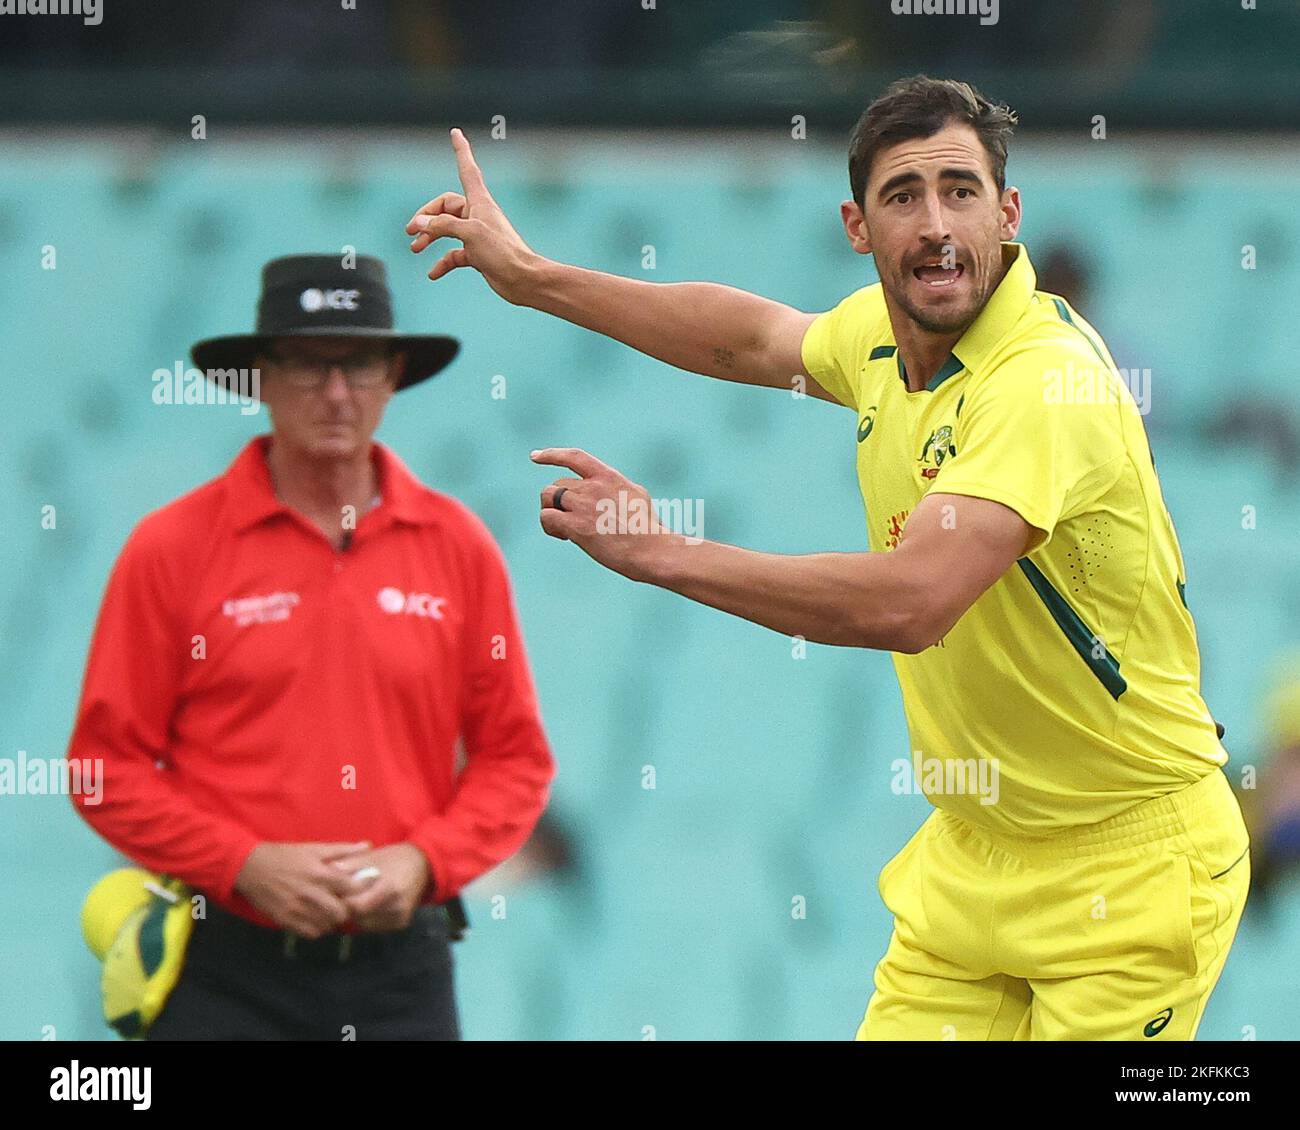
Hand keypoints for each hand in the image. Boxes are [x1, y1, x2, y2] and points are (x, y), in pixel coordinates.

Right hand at [233, 841, 370, 937]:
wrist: (251, 867)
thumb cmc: (285, 856)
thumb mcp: (314, 848)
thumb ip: (343, 850)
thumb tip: (368, 845)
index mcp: (320, 873)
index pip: (352, 889)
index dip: (360, 891)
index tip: (360, 889)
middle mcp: (310, 893)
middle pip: (342, 913)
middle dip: (347, 909)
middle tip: (344, 904)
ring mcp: (296, 909)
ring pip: (327, 925)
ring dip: (332, 920)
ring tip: (330, 911)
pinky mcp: (285, 920)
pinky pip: (310, 933)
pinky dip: (318, 928)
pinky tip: (316, 918)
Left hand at [330, 843, 431, 931]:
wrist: (424, 865)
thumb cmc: (395, 858)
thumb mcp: (373, 856)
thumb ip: (351, 864)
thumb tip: (327, 869)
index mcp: (389, 888)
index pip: (356, 906)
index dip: (343, 900)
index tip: (336, 892)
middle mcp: (397, 906)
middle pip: (359, 917)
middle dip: (348, 908)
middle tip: (342, 897)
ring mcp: (400, 917)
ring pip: (365, 924)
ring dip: (356, 915)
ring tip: (355, 899)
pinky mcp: (401, 923)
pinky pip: (376, 926)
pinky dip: (367, 918)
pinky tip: (368, 905)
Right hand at [405, 127, 541, 303]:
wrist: (524, 280)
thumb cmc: (502, 252)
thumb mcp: (469, 234)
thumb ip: (442, 226)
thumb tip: (419, 225)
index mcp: (479, 202)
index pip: (467, 168)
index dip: (461, 150)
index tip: (455, 132)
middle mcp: (477, 215)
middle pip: (445, 207)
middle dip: (426, 217)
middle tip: (411, 232)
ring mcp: (477, 235)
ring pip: (446, 230)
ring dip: (430, 238)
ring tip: (415, 248)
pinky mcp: (478, 255)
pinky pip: (454, 254)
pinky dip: (442, 261)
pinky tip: (433, 273)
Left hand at [531, 447, 673, 581]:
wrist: (650, 549)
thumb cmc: (647, 528)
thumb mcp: (636, 495)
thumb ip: (615, 488)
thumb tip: (607, 490)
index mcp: (608, 476)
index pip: (574, 457)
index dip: (552, 455)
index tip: (535, 456)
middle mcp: (593, 486)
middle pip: (557, 485)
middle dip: (558, 502)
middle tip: (570, 521)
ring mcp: (583, 505)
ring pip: (547, 498)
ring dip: (551, 512)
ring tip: (565, 530)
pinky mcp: (576, 526)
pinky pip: (547, 517)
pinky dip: (550, 527)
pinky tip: (565, 537)